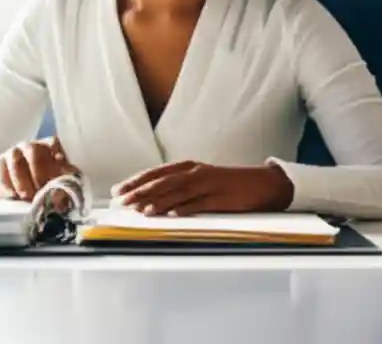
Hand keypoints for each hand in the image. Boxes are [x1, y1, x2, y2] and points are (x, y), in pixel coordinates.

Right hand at [0, 136, 79, 201]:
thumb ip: (60, 184)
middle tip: (41, 189)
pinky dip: (8, 184)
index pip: (53, 143)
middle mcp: (29, 147)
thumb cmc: (35, 182)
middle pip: (34, 151)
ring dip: (22, 180)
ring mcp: (12, 153)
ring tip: (27, 196)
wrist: (8, 186)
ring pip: (16, 160)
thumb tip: (65, 195)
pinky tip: (13, 195)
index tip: (59, 165)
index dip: (57, 152)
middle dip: (38, 172)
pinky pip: (1, 171)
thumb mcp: (51, 181)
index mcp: (47, 148)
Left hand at [110, 161, 294, 215]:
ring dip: (158, 201)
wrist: (263, 184)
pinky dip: (185, 208)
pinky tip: (172, 214)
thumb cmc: (229, 185)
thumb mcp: (201, 181)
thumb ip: (180, 188)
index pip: (156, 173)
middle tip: (123, 201)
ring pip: (178, 191)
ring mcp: (209, 184)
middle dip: (140, 192)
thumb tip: (152, 200)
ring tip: (142, 210)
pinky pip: (200, 203)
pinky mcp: (222, 197)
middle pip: (163, 181)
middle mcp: (196, 172)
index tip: (119, 190)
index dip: (136, 181)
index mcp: (188, 167)